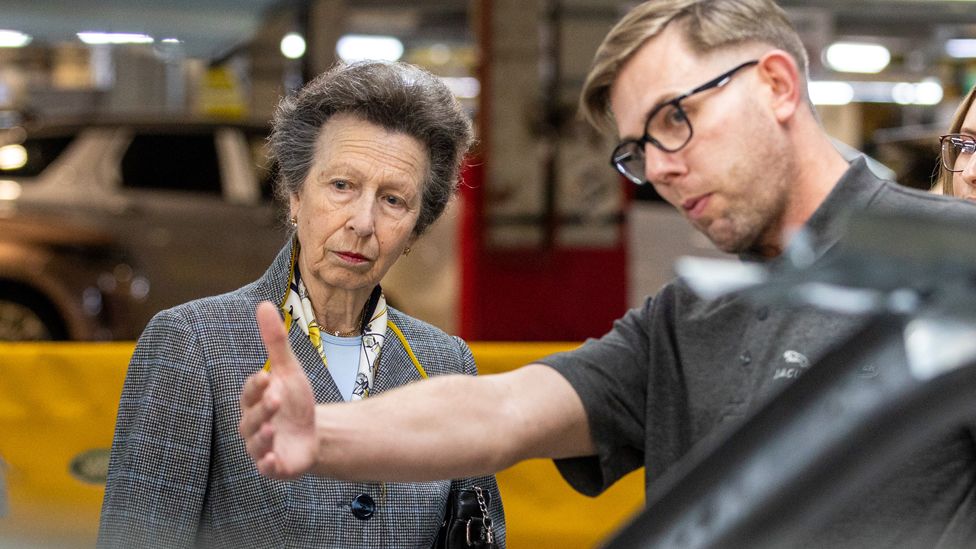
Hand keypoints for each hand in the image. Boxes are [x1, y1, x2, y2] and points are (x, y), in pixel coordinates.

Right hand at [239, 301, 316, 478]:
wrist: (314, 435)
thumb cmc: (296, 402)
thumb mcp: (290, 370)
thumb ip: (275, 342)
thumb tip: (263, 304)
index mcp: (254, 400)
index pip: (250, 391)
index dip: (256, 385)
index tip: (266, 376)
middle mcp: (252, 424)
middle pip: (251, 417)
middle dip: (262, 409)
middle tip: (276, 399)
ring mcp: (261, 446)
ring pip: (255, 443)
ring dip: (261, 436)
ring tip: (272, 429)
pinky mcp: (274, 466)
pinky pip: (266, 468)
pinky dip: (267, 465)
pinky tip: (273, 460)